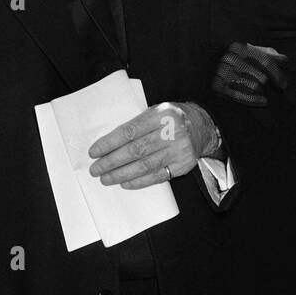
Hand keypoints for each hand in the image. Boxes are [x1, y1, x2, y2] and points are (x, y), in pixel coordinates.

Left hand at [88, 101, 218, 189]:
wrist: (201, 126)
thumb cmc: (170, 118)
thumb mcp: (155, 111)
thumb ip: (136, 124)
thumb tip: (108, 144)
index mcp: (161, 114)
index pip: (129, 131)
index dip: (109, 143)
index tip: (94, 152)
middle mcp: (171, 132)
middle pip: (135, 150)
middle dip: (112, 161)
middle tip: (96, 169)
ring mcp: (178, 150)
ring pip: (145, 166)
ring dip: (121, 174)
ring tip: (105, 178)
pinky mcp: (183, 166)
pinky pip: (157, 176)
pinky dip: (139, 181)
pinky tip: (124, 183)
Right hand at [212, 42, 288, 106]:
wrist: (205, 63)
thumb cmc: (235, 58)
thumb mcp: (250, 51)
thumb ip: (267, 55)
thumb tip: (284, 60)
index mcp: (240, 47)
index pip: (265, 61)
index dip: (278, 74)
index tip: (284, 84)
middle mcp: (230, 58)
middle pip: (260, 77)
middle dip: (270, 84)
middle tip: (276, 89)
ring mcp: (222, 72)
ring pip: (253, 87)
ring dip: (261, 92)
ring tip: (263, 92)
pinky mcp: (217, 86)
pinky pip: (241, 96)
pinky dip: (254, 100)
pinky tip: (263, 101)